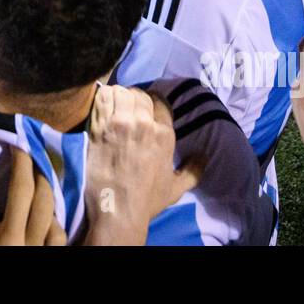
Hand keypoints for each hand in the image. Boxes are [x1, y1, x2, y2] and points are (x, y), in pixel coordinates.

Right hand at [0, 135, 65, 245]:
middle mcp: (11, 241)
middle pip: (21, 189)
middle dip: (21, 160)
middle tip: (18, 144)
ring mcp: (34, 252)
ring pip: (46, 206)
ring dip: (43, 181)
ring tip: (38, 167)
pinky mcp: (49, 262)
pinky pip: (58, 234)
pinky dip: (55, 218)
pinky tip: (48, 210)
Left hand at [84, 85, 200, 245]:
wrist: (118, 210)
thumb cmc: (148, 200)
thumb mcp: (176, 187)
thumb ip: (193, 170)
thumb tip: (204, 157)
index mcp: (164, 134)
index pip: (160, 101)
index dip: (152, 103)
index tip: (145, 109)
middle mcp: (144, 124)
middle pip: (139, 94)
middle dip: (134, 99)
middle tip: (127, 109)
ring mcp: (120, 123)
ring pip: (121, 92)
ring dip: (118, 97)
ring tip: (114, 106)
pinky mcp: (99, 127)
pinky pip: (102, 99)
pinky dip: (102, 98)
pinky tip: (102, 106)